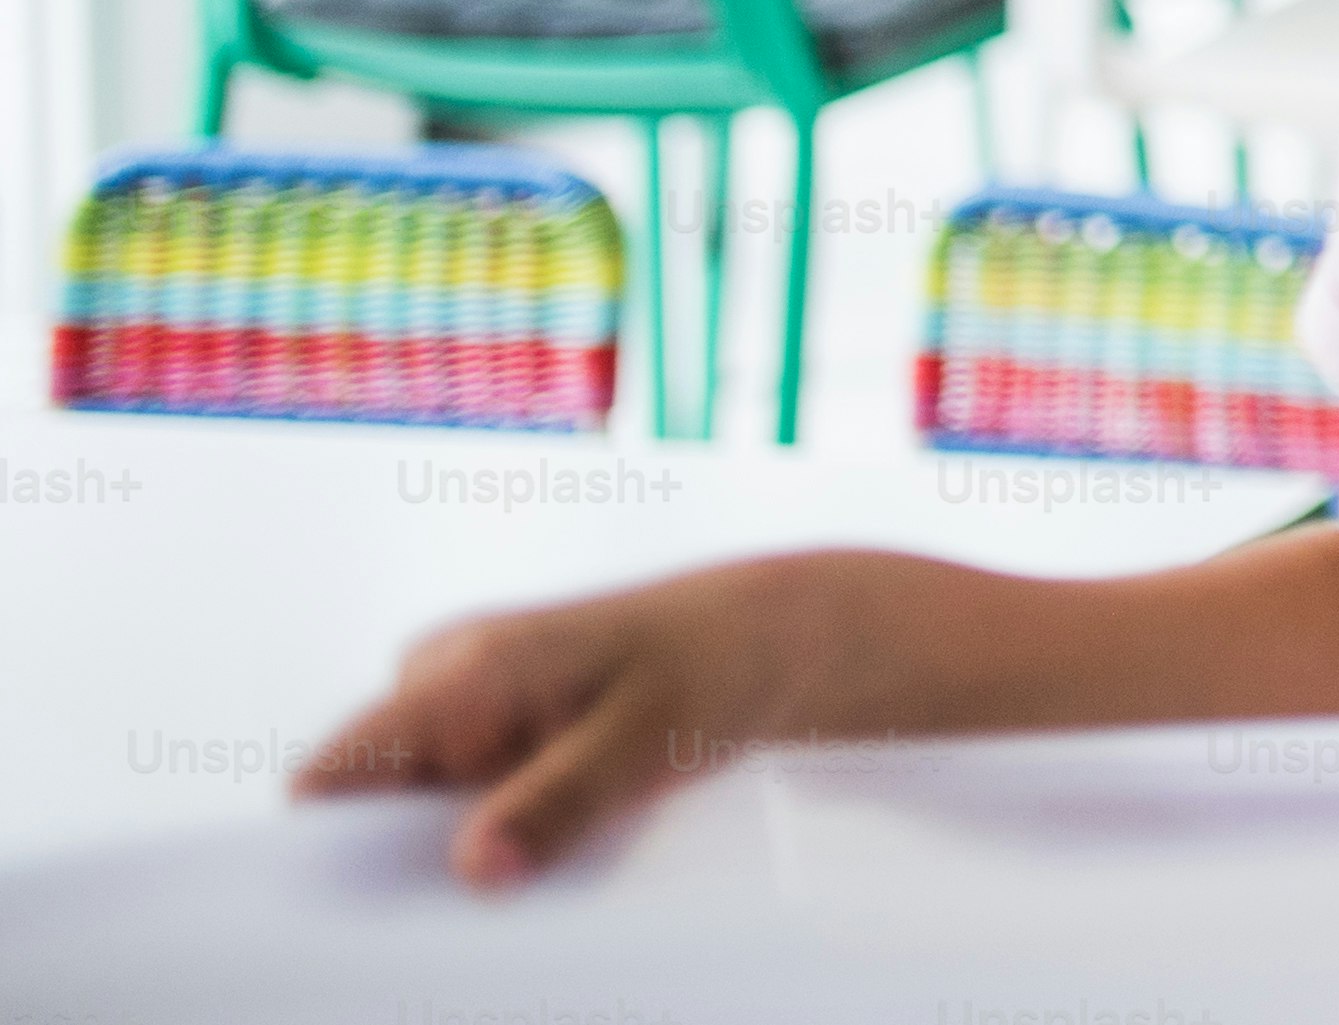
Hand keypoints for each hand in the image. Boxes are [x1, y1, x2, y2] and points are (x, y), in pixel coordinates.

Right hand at [296, 554, 870, 885]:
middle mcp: (441, 689)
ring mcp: (466, 719)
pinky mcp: (496, 746)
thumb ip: (560, 802)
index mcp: (460, 671)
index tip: (348, 936)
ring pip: (419, 822)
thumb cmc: (715, 665)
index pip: (334, 775)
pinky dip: (493, 852)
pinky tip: (530, 896)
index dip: (318, 856)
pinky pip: (467, 815)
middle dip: (400, 877)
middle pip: (371, 811)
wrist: (771, 640)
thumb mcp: (649, 739)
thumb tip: (472, 873)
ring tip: (499, 928)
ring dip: (456, 870)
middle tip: (450, 948)